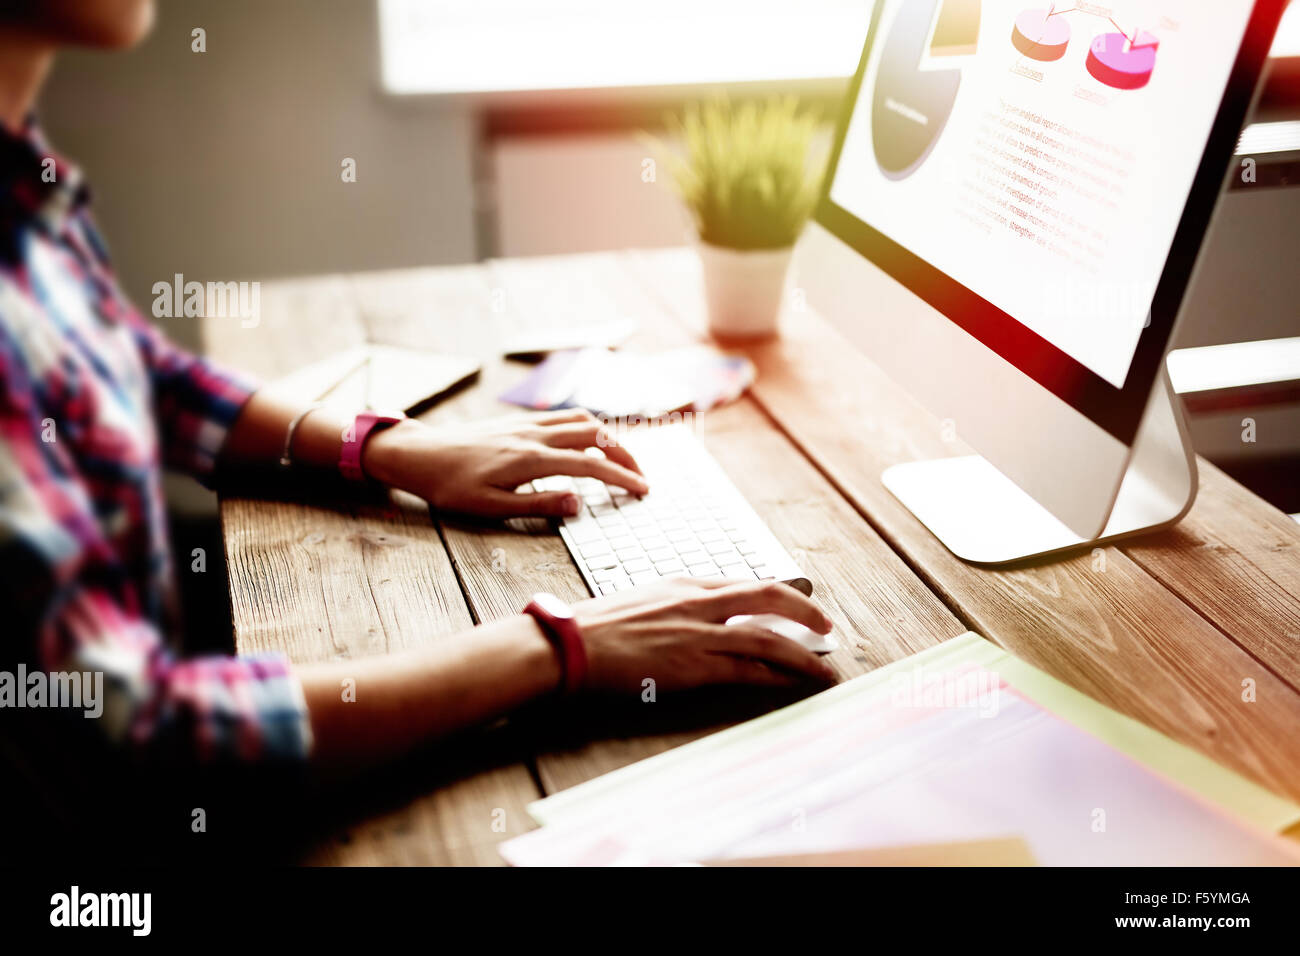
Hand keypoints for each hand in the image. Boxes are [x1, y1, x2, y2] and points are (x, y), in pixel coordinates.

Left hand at [363, 409, 647, 517]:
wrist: (420, 454)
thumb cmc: (451, 486)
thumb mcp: (491, 507)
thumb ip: (538, 504)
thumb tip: (578, 503)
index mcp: (530, 460)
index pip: (590, 467)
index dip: (622, 479)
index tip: (643, 491)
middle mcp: (534, 436)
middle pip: (596, 435)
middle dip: (625, 455)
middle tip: (641, 477)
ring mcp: (528, 425)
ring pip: (583, 420)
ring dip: (610, 437)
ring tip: (622, 460)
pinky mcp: (519, 422)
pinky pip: (564, 417)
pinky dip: (588, 427)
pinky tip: (590, 441)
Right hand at [572, 578, 837, 692]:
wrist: (569, 644)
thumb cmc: (594, 627)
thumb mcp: (640, 601)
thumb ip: (672, 606)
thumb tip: (691, 620)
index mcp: (684, 584)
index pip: (744, 584)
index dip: (779, 595)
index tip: (798, 605)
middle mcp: (698, 602)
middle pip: (769, 597)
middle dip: (806, 611)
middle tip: (827, 626)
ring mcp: (698, 632)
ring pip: (768, 637)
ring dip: (802, 653)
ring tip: (823, 667)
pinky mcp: (693, 664)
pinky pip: (747, 669)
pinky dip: (775, 675)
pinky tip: (791, 681)